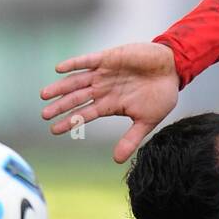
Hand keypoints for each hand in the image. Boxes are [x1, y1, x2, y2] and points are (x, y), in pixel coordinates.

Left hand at [41, 42, 179, 162]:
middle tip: (44, 114)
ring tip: (45, 95)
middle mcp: (103, 89)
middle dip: (60, 106)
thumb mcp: (147, 120)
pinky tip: (60, 69)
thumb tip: (117, 160)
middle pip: (76, 98)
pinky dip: (74, 64)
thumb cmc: (162, 93)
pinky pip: (87, 61)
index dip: (70, 121)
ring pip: (77, 81)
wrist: (174, 69)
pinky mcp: (109, 58)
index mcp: (110, 104)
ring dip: (61, 87)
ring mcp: (104, 73)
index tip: (54, 130)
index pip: (85, 114)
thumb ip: (131, 138)